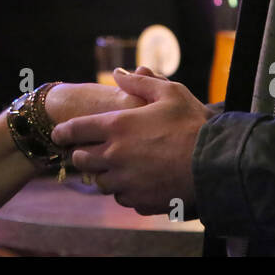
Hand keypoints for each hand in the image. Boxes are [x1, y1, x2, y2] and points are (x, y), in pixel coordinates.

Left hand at [52, 68, 212, 215]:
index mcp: (117, 127)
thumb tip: (119, 72)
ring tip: (117, 167)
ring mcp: (125, 182)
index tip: (59, 134)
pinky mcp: (139, 201)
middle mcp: (114, 156)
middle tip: (90, 150)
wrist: (215, 164)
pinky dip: (125, 191)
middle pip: (82, 159)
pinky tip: (138, 182)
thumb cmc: (193, 125)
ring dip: (104, 174)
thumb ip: (141, 82)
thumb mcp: (169, 93)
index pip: (75, 130)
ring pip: (100, 182)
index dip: (63, 132)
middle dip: (82, 154)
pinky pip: (123, 198)